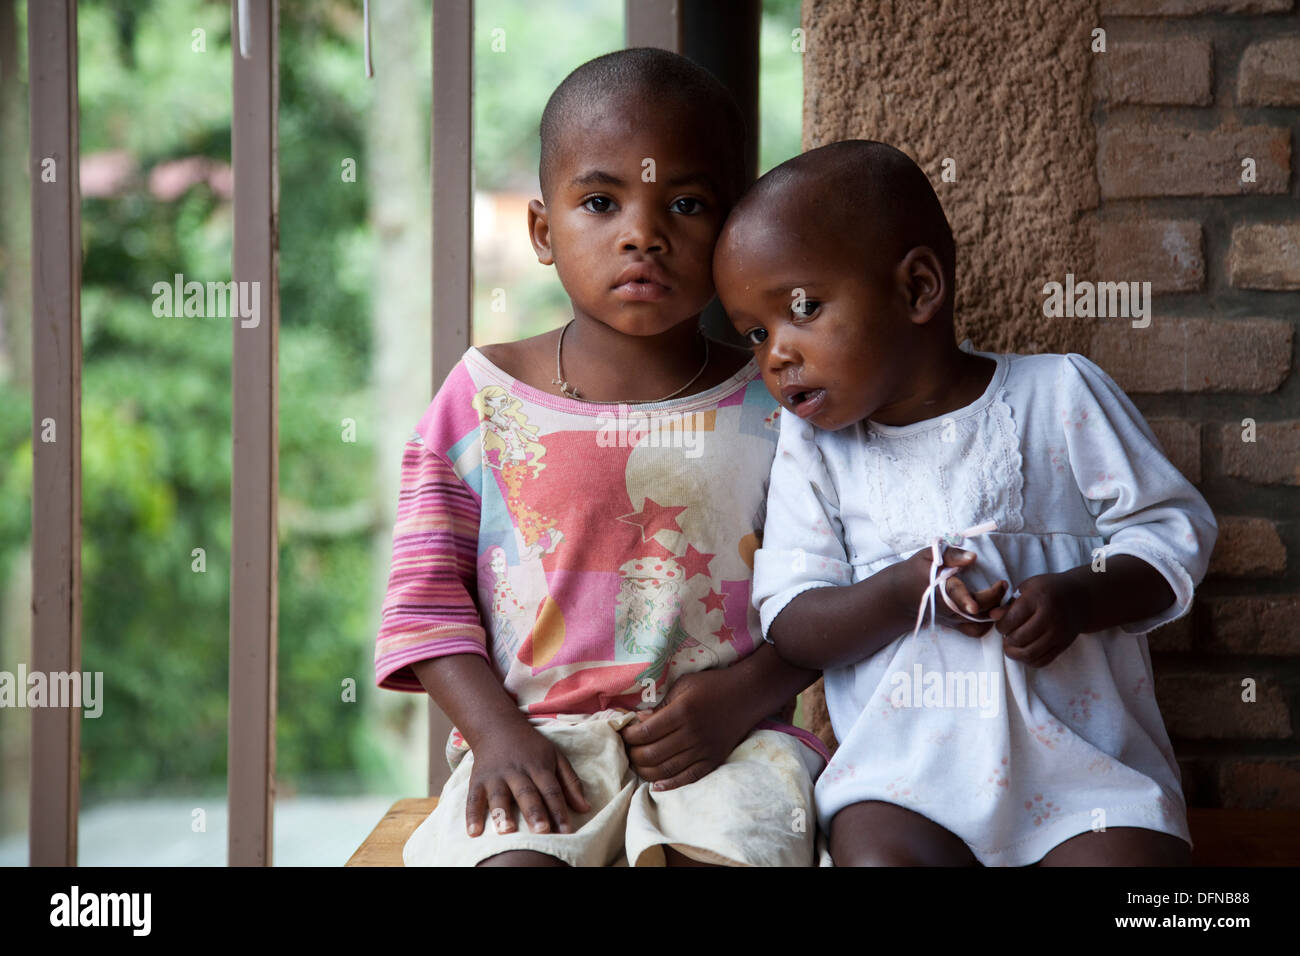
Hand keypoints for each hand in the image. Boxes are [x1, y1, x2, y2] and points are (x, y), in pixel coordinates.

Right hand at [465, 720, 588, 836]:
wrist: (497, 726)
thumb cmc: (532, 747)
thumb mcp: (556, 757)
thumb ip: (571, 783)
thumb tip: (586, 808)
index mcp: (539, 767)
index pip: (552, 790)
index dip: (559, 810)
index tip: (566, 831)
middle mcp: (517, 771)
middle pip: (527, 793)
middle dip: (534, 812)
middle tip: (542, 831)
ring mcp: (496, 776)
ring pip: (499, 795)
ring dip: (503, 813)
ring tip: (506, 831)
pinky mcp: (477, 780)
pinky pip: (473, 798)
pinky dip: (472, 815)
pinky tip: (473, 832)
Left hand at [619, 669, 751, 790]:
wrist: (747, 695)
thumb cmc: (712, 685)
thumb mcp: (683, 686)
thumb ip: (661, 705)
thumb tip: (639, 722)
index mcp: (682, 712)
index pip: (646, 732)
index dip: (629, 736)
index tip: (623, 734)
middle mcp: (692, 733)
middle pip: (653, 754)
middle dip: (633, 755)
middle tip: (627, 751)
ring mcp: (704, 749)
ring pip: (667, 770)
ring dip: (646, 771)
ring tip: (637, 765)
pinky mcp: (714, 760)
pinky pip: (689, 778)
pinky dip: (670, 784)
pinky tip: (656, 785)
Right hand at [898, 545, 1009, 636]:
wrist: (901, 594)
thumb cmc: (917, 570)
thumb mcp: (929, 555)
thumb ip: (952, 555)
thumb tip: (973, 557)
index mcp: (940, 587)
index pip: (955, 595)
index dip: (966, 601)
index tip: (974, 606)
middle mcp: (947, 607)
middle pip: (974, 609)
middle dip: (993, 598)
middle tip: (1002, 584)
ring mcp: (951, 619)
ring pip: (978, 621)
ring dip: (994, 611)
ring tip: (1002, 597)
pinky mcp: (954, 625)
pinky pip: (975, 631)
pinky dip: (988, 624)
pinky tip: (993, 610)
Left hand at [989, 571, 1086, 667]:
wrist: (1081, 599)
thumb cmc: (1048, 590)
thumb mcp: (1027, 588)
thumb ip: (1008, 603)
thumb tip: (992, 616)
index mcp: (1039, 598)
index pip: (1011, 619)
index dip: (1001, 625)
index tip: (1001, 624)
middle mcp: (1050, 617)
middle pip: (1019, 638)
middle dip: (1007, 639)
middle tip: (1006, 635)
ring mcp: (1059, 633)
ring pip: (1029, 653)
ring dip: (1015, 653)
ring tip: (1011, 645)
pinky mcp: (1063, 645)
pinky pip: (1042, 661)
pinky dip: (1028, 660)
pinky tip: (1024, 651)